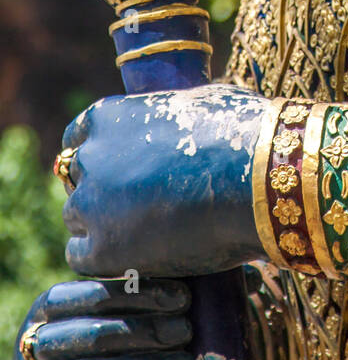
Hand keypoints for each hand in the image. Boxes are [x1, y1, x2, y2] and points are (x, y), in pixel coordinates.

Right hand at [12, 279, 196, 359]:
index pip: (89, 295)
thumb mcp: (110, 317)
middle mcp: (34, 349)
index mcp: (45, 312)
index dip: (138, 293)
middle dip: (147, 330)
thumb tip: (180, 273)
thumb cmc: (113, 348)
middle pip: (95, 333)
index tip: (182, 297)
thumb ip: (128, 299)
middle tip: (186, 331)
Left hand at [62, 84, 270, 277]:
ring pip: (78, 218)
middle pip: (78, 179)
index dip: (99, 153)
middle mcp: (92, 157)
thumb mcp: (197, 103)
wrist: (257, 178)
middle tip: (137, 203)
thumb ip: (167, 116)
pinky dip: (102, 256)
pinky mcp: (103, 247)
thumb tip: (177, 120)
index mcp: (110, 116)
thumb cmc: (240, 134)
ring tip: (143, 231)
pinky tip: (131, 255)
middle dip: (101, 189)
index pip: (79, 137)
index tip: (117, 167)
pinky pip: (81, 256)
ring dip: (102, 223)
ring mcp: (93, 203)